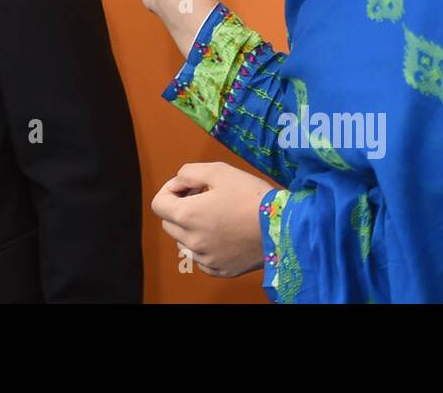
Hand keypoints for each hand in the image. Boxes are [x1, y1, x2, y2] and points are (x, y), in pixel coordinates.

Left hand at [151, 162, 274, 277]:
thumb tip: (177, 183)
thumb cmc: (251, 195)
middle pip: (169, 223)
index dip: (169, 191)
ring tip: (215, 216)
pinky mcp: (221, 270)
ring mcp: (206, 259)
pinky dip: (206, 247)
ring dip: (191, 229)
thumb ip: (189, 173)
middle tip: (204, 198)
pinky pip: (202, 259)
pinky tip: (224, 235)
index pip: (158, 204)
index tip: (188, 187)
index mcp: (187, 215)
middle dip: (180, 208)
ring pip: (184, 242)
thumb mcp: (219, 171)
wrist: (284, 226)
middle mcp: (191, 241)